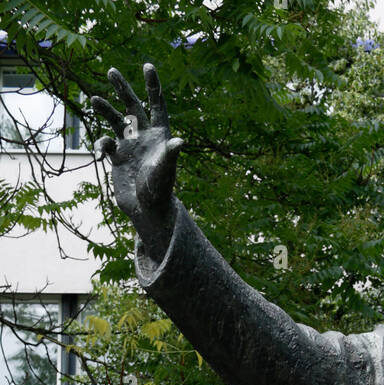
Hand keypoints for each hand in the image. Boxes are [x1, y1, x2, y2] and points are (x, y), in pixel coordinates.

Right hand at [92, 64, 182, 254]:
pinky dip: (101, 143)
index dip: (153, 86)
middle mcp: (144, 137)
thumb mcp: (165, 171)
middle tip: (111, 71)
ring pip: (115, 121)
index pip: (157, 105)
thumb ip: (170, 155)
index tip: (148, 65)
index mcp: (159, 135)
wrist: (147, 210)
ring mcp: (130, 147)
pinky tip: (100, 150)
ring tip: (93, 99)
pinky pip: (106, 144)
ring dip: (105, 110)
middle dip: (122, 89)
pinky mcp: (118, 159)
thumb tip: (180, 141)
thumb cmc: (160, 191)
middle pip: (132, 106)